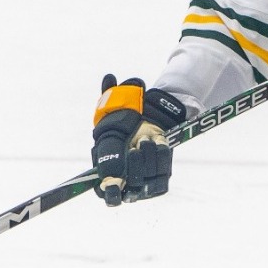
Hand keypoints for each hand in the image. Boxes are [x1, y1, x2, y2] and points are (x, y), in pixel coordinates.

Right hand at [90, 76, 185, 205]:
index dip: (110, 190)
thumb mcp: (119, 104)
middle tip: (141, 141)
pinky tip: (160, 144)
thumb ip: (111, 93)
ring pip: (146, 179)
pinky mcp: (157, 185)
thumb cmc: (129, 118)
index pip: (105, 189)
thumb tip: (109, 78)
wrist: (151, 125)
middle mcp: (121, 180)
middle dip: (136, 163)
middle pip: (128, 186)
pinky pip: (162, 181)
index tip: (115, 184)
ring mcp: (140, 184)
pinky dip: (163, 160)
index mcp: (106, 166)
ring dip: (151, 156)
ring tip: (150, 138)